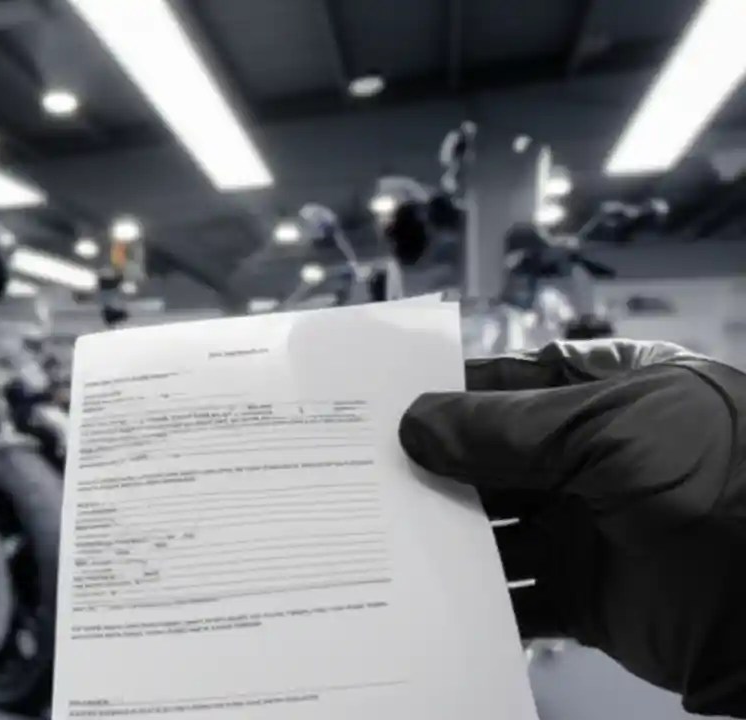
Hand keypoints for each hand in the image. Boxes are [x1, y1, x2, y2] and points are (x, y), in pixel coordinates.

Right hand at [399, 339, 745, 716]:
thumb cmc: (719, 478)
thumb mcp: (606, 430)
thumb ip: (503, 429)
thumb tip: (413, 424)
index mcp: (609, 395)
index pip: (510, 383)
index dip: (448, 392)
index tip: (379, 404)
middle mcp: (593, 458)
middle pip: (491, 459)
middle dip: (432, 466)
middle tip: (360, 473)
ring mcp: (588, 529)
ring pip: (493, 529)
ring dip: (444, 535)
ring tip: (378, 534)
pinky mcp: (587, 598)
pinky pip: (515, 598)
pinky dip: (475, 601)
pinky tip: (427, 596)